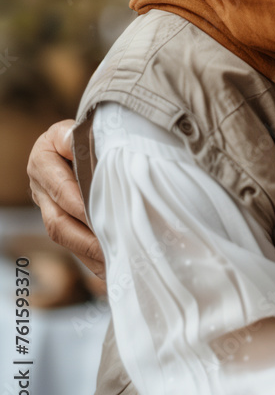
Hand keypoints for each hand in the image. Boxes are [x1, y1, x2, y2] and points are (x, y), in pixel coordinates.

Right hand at [27, 120, 104, 277]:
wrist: (80, 138)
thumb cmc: (89, 130)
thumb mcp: (83, 126)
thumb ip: (79, 136)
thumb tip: (74, 139)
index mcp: (43, 160)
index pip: (60, 188)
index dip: (79, 203)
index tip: (99, 217)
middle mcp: (40, 187)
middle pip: (58, 220)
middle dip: (85, 237)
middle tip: (111, 248)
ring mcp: (48, 207)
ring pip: (63, 236)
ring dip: (88, 252)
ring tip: (113, 262)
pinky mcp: (61, 221)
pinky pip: (73, 244)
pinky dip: (92, 258)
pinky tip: (112, 268)